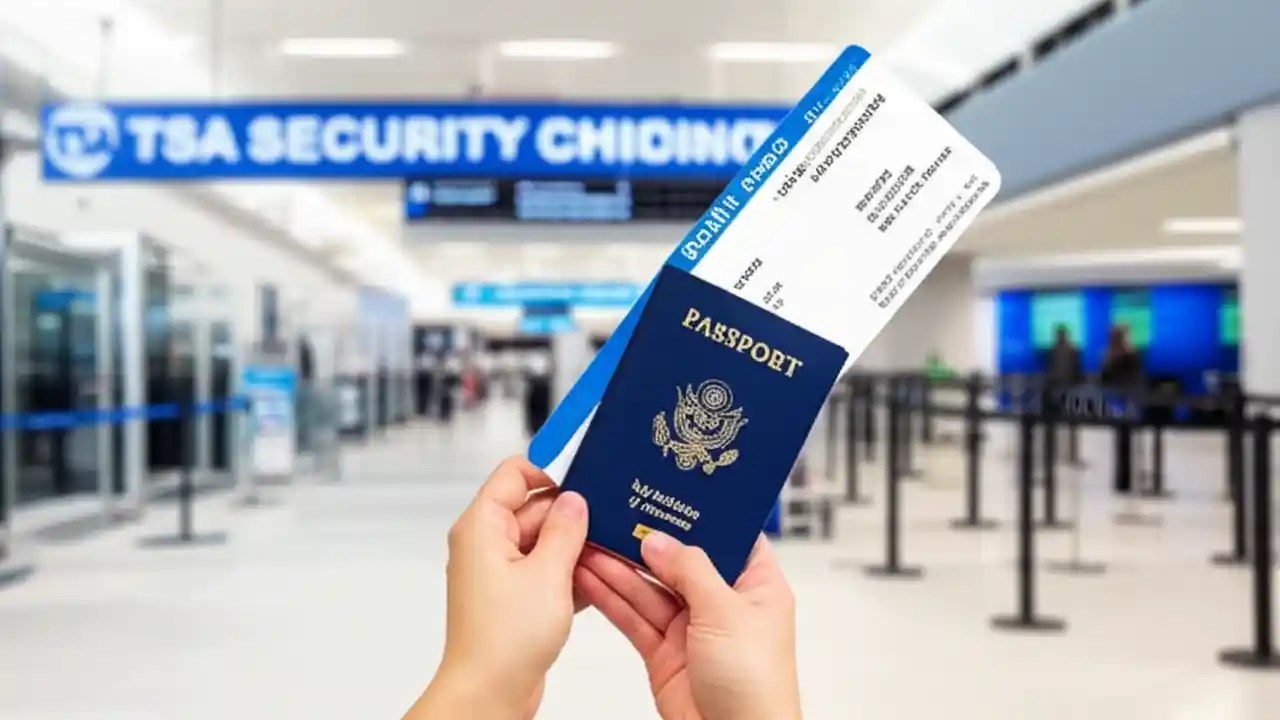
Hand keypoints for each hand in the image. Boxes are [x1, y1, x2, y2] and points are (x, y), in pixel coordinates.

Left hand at [405, 458, 588, 719]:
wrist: (489, 694)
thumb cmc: (504, 639)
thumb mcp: (548, 573)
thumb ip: (566, 529)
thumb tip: (575, 500)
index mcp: (483, 525)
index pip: (515, 473)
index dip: (550, 472)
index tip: (585, 479)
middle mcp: (486, 543)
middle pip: (534, 508)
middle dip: (571, 516)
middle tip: (608, 521)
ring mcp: (499, 571)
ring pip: (543, 541)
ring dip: (573, 548)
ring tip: (607, 553)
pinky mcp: (513, 597)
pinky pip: (544, 570)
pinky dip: (567, 573)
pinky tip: (596, 581)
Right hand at [575, 533, 800, 719]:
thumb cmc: (756, 686)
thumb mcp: (727, 613)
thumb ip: (690, 570)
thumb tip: (659, 538)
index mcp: (756, 585)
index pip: (728, 535)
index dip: (698, 514)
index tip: (665, 490)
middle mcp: (724, 603)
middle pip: (679, 559)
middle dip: (644, 539)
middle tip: (609, 512)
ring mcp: (691, 627)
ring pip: (649, 587)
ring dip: (618, 566)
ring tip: (585, 540)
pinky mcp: (664, 652)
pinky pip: (634, 617)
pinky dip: (610, 598)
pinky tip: (588, 577)